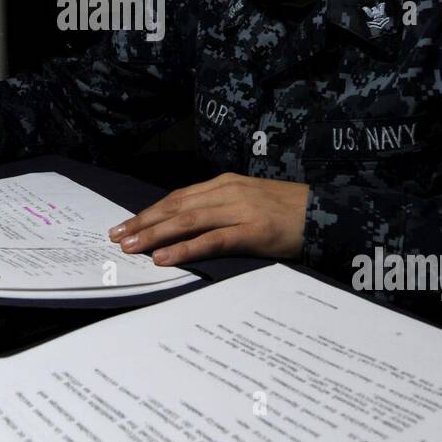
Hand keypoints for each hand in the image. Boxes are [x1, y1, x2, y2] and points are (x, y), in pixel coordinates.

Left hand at [108, 172, 309, 265]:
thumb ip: (221, 209)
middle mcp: (228, 191)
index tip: (125, 225)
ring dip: (155, 235)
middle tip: (116, 237)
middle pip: (176, 206)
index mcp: (225, 183)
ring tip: (131, 247)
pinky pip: (211, 240)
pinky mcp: (252, 231)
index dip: (149, 212)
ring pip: (187, 220)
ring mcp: (240, 209)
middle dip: (143, 222)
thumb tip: (186, 226)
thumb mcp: (250, 202)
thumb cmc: (287, 212)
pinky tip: (164, 258)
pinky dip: (185, 249)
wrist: (326, 214)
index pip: (178, 197)